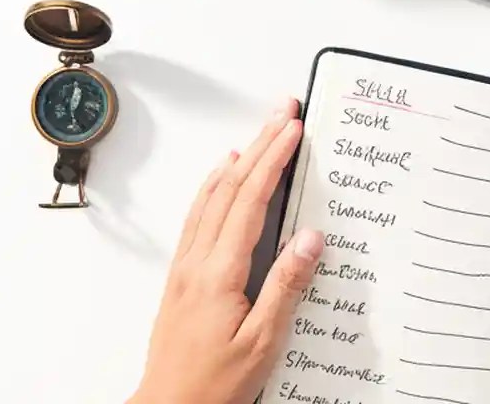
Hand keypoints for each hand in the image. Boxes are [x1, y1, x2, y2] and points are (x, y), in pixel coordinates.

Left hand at [130, 100, 322, 403]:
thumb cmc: (213, 385)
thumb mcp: (262, 341)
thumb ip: (286, 285)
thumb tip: (308, 238)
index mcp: (219, 272)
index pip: (251, 200)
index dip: (273, 160)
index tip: (292, 130)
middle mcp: (196, 262)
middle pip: (230, 188)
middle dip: (259, 145)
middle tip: (281, 113)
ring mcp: (185, 268)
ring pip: (211, 198)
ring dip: (238, 161)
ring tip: (257, 135)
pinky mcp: (181, 279)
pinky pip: (197, 217)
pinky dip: (213, 188)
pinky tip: (219, 181)